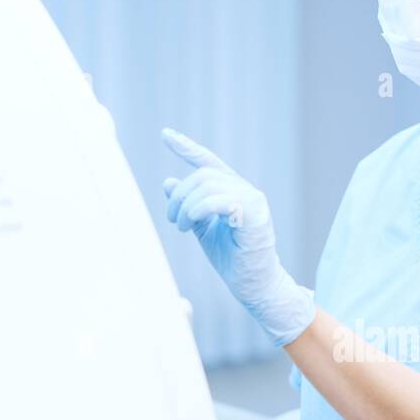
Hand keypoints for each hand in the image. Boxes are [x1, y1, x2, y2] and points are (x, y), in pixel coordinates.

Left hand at [161, 128, 314, 346]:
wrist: (254, 285)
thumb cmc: (232, 260)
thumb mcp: (203, 230)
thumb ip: (188, 207)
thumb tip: (168, 182)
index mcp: (233, 192)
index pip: (208, 162)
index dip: (186, 147)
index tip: (165, 134)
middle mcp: (245, 191)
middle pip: (203, 176)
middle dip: (180, 196)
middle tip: (172, 220)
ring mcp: (252, 201)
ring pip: (209, 186)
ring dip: (186, 206)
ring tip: (180, 226)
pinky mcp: (254, 215)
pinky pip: (220, 201)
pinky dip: (199, 210)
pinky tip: (191, 224)